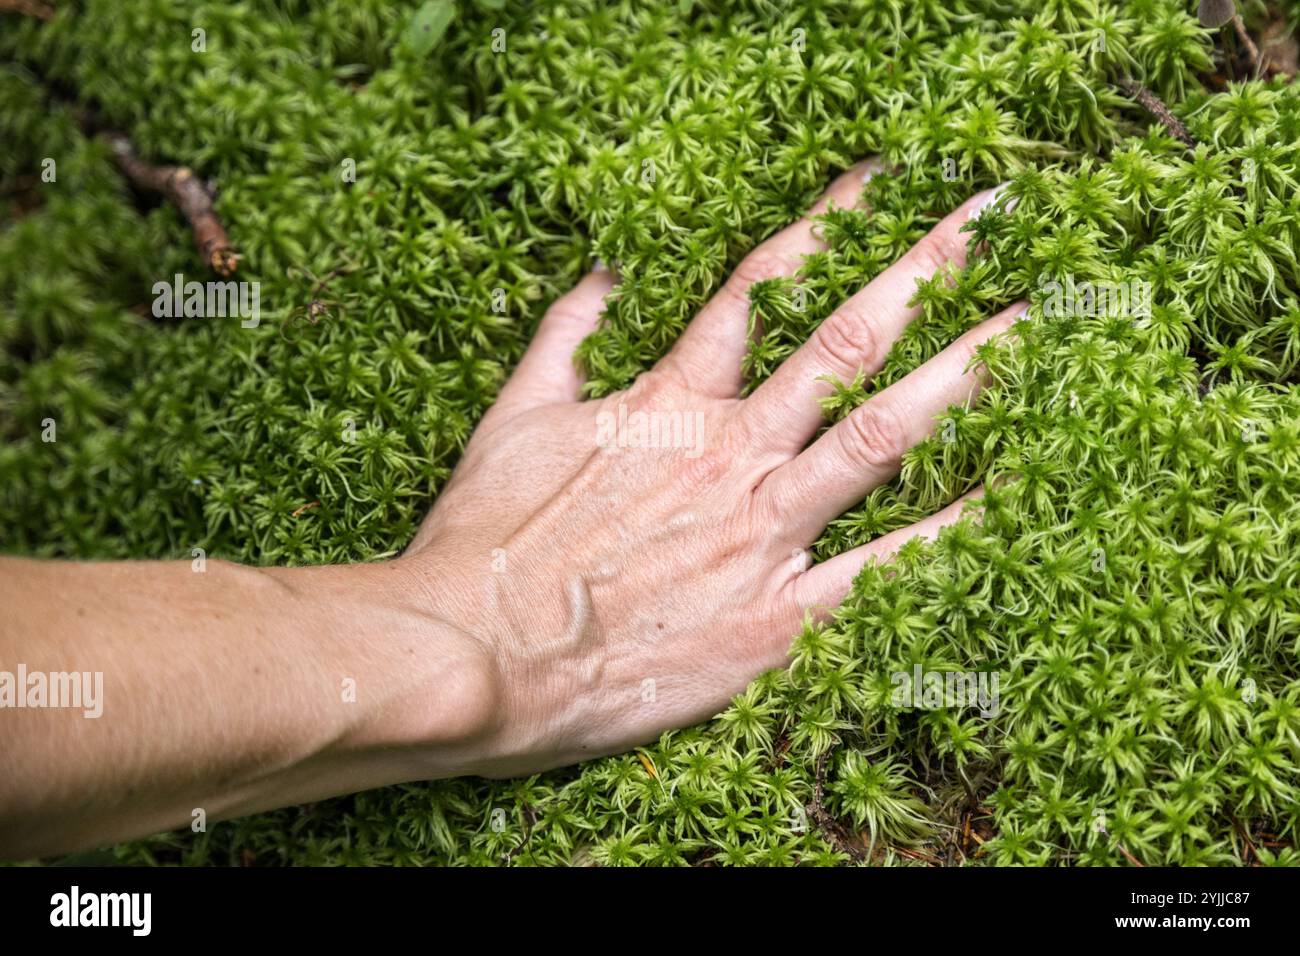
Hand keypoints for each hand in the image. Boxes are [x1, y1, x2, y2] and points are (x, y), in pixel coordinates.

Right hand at [398, 162, 1025, 776]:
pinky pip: (880, 568)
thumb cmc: (485, 544)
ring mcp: (760, 531)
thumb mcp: (510, 420)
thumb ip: (563, 340)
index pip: (761, 292)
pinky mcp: (775, 617)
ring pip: (880, 433)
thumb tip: (604, 276)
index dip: (827, 230)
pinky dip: (951, 532)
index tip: (882, 181)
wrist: (475, 655)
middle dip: (924, 269)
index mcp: (669, 406)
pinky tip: (1016, 496)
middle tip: (994, 215)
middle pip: (843, 343)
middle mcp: (730, 455)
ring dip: (963, 372)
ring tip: (1035, 323)